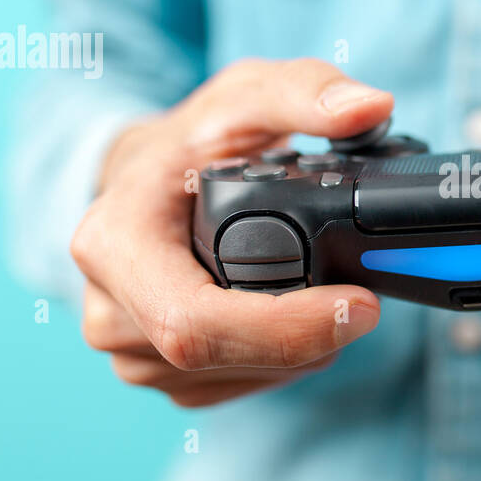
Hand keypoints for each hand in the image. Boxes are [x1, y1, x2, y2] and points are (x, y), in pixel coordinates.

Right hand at [71, 58, 392, 405]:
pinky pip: (234, 388)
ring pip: (235, 378)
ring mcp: (129, 354)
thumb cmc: (191, 143)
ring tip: (324, 296)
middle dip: (307, 337)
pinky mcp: (158, 377)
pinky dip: (281, 363)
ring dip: (300, 352)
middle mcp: (109, 311)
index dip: (285, 328)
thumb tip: (371, 107)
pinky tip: (294, 319)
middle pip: (221, 357)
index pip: (194, 323)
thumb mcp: (244, 97)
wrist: (144, 183)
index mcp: (112, 244)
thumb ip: (307, 92)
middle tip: (363, 300)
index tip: (360, 305)